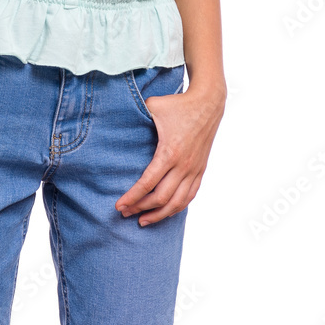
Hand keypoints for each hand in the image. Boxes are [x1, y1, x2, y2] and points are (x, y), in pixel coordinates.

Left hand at [115, 85, 225, 225]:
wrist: (207, 103)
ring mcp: (194, 170)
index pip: (147, 183)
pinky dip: (176, 208)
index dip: (132, 197)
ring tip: (143, 220)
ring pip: (177, 203)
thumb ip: (135, 115)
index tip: (118, 205)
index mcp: (169, 152)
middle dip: (140, 208)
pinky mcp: (200, 170)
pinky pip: (189, 196)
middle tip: (125, 213)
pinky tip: (165, 212)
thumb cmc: (177, 104)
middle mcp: (183, 166)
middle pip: (160, 198)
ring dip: (159, 215)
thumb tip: (117, 121)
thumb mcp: (153, 106)